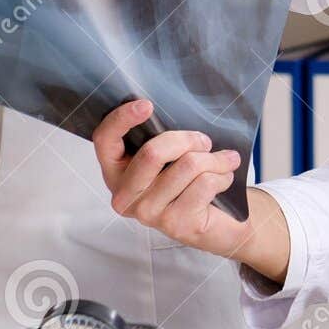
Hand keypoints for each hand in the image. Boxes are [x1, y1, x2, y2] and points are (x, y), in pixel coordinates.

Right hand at [92, 98, 245, 254]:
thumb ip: (162, 137)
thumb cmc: (189, 181)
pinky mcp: (175, 224)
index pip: (105, 140)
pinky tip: (224, 179)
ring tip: (224, 161)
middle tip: (205, 142)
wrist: (216, 223)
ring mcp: (148, 213)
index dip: (121, 119)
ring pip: (188, 165)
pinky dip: (223, 175)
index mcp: (116, 171)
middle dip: (189, 139)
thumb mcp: (170, 155)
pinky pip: (205, 183)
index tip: (147, 105)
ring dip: (215, 159)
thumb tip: (172, 111)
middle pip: (153, 152)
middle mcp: (124, 196)